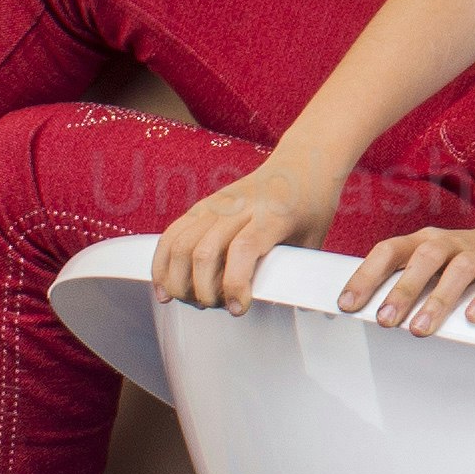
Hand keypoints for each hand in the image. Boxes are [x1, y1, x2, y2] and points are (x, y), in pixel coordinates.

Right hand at [153, 151, 342, 307]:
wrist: (302, 164)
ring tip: (195, 301)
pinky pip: (172, 235)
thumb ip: (293, 272)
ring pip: (181, 245)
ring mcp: (216, 204)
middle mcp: (239, 207)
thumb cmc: (311, 207)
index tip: (238, 309)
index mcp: (273, 215)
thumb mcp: (312, 241)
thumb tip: (276, 308)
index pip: (243, 249)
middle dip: (204, 291)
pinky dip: (162, 264)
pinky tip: (165, 289)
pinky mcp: (201, 206)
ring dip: (180, 282)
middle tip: (218, 307)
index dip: (234, 284)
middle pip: (204, 251)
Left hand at [327, 216, 474, 338]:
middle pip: (423, 258)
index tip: (347, 303)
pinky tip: (473, 317)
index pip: (389, 251)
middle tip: (384, 321)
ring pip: (458, 270)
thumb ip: (405, 283)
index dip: (366, 276)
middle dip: (401, 290)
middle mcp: (450, 243)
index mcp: (424, 242)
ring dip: (437, 300)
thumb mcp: (434, 267)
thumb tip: (365, 313)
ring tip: (421, 330)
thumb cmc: (467, 265)